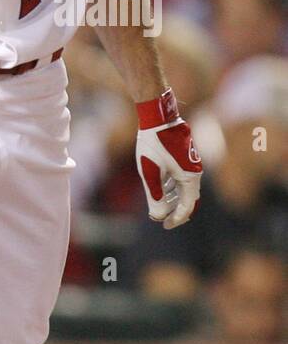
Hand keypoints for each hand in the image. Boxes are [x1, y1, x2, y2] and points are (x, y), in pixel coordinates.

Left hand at [135, 88, 201, 228]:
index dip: (176, 218)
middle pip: (188, 198)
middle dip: (175, 211)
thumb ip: (155, 196)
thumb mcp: (150, 173)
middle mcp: (194, 171)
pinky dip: (171, 187)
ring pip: (184, 188)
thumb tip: (157, 215)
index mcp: (190, 177)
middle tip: (163, 220)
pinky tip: (160, 189)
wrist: (157, 118)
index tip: (164, 225)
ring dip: (172, 199)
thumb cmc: (153, 144)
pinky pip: (180, 178)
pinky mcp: (184, 157)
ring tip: (159, 207)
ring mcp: (190, 164)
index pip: (187, 206)